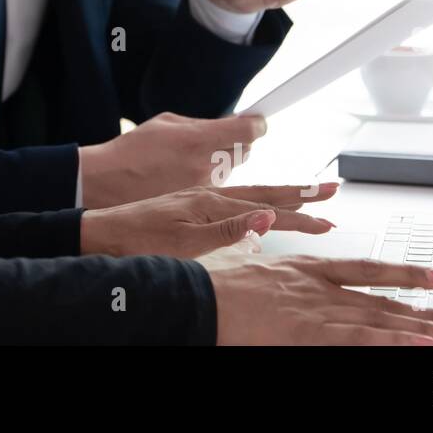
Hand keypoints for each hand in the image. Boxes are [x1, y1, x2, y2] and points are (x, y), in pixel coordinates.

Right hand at [79, 111, 267, 208]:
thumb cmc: (134, 148)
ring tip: (195, 160)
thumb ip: (202, 124)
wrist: (108, 182)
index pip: (247, 131)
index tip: (258, 122)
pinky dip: (211, 180)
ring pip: (231, 170)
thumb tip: (230, 123)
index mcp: (198, 140)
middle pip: (244, 150)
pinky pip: (217, 187)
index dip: (257, 125)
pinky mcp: (197, 205)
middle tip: (226, 138)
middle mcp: (206, 165)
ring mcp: (204, 187)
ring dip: (223, 162)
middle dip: (238, 142)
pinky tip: (189, 177)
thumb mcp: (166, 123)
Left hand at [79, 184, 338, 258]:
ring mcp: (197, 199)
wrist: (103, 233)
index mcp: (212, 204)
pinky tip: (256, 209)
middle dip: (300, 193)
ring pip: (249, 194)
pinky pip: (231, 200)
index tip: (327, 214)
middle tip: (329, 191)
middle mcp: (208, 197)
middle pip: (264, 193)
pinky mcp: (187, 205)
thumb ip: (229, 230)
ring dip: (280, 195)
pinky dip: (253, 202)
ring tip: (305, 196)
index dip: (301, 211)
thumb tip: (268, 217)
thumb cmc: (138, 240)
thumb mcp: (188, 242)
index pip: (269, 206)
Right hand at [211, 256, 432, 344]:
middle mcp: (318, 288)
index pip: (367, 270)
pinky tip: (419, 346)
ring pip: (380, 320)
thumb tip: (258, 226)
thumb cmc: (210, 282)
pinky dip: (391, 342)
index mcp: (305, 268)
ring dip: (422, 329)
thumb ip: (255, 244)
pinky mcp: (309, 334)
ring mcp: (316, 312)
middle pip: (384, 299)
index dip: (405, 275)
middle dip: (428, 309)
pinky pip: (360, 340)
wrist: (194, 297)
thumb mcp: (238, 256)